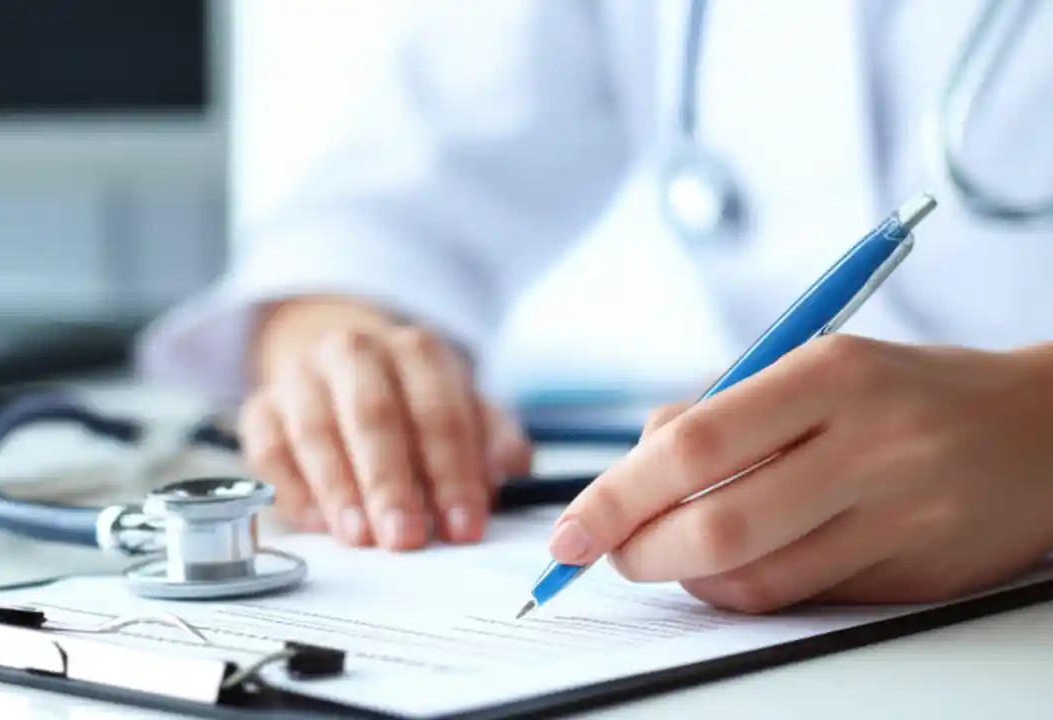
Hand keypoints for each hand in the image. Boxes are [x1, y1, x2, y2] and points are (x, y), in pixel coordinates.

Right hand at [238, 296, 531, 549]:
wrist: (340, 362)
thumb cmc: (411, 398)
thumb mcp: (463, 406)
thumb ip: (492, 438)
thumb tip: (506, 470)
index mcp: (414, 350)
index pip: (438, 409)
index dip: (452, 471)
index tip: (464, 525)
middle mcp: (353, 352)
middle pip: (372, 414)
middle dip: (391, 482)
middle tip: (406, 538)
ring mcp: (301, 376)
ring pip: (315, 430)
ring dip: (340, 489)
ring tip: (360, 538)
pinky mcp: (260, 407)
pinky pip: (269, 449)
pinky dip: (292, 489)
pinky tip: (318, 525)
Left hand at [550, 334, 1052, 612]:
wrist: (1044, 432)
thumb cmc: (909, 391)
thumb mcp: (818, 362)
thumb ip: (723, 409)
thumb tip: (631, 467)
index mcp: (831, 374)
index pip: (694, 443)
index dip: (617, 494)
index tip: (572, 529)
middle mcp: (868, 446)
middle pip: (718, 525)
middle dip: (638, 550)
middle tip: (606, 552)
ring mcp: (898, 517)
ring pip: (756, 578)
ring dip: (685, 577)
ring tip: (665, 554)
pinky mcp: (915, 575)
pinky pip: (801, 600)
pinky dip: (743, 591)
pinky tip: (727, 568)